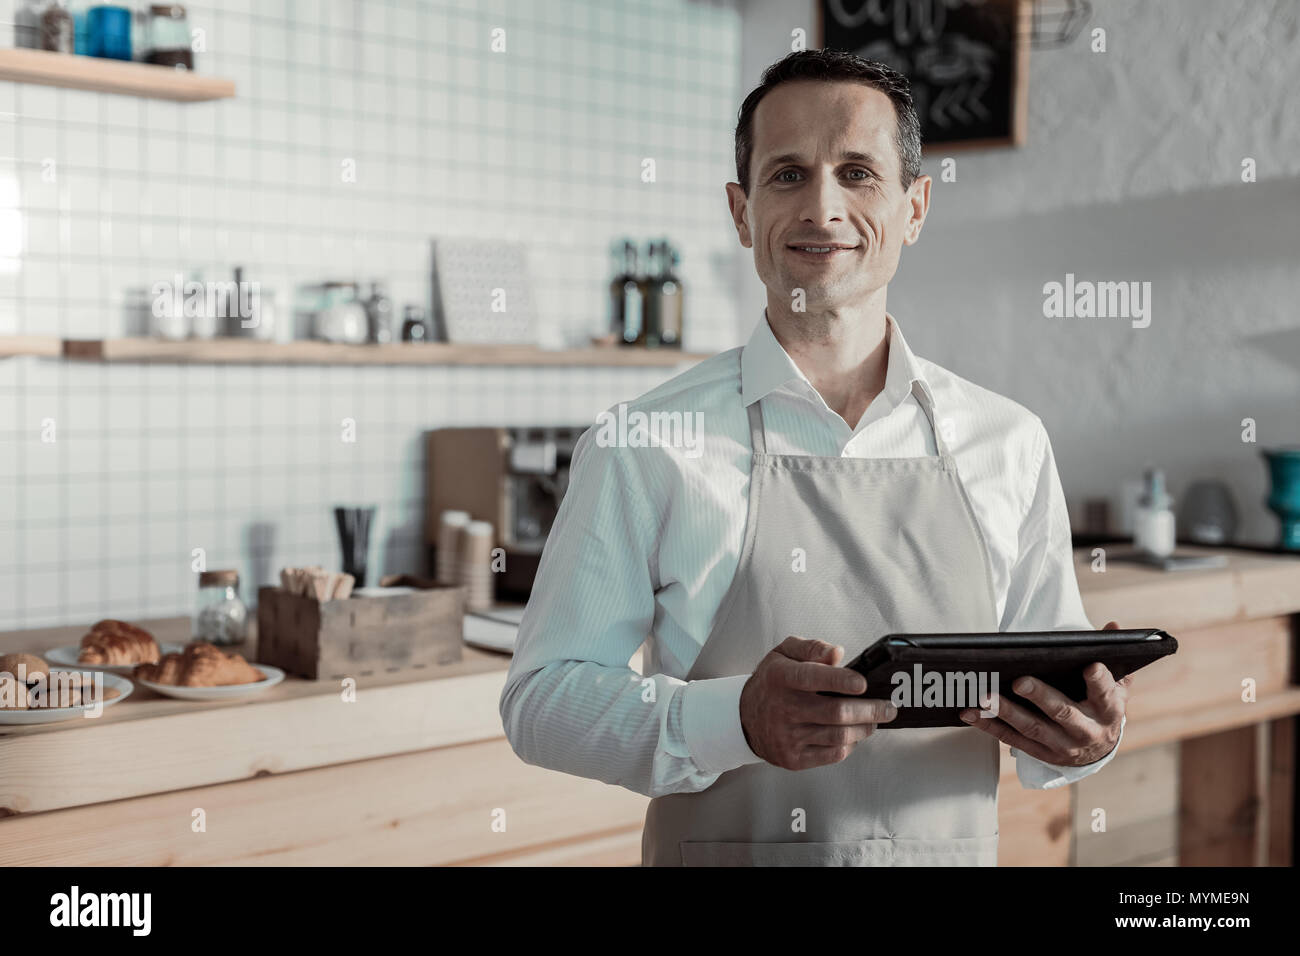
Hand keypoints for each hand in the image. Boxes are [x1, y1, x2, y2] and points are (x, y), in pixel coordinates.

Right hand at [740, 636, 896, 770]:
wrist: (744, 718)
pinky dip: (850, 744)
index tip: (864, 682)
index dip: (842, 681)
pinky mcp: (794, 758)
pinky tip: (854, 734)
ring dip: (864, 728)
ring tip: (874, 720)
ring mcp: (788, 736)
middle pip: (836, 713)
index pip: (814, 677)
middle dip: (870, 710)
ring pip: (839, 735)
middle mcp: (784, 708)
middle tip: (887, 708)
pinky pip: (832, 754)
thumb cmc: (771, 683)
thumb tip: (838, 653)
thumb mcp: (783, 653)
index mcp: (781, 677)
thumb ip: (811, 648)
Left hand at [958, 621, 1131, 765]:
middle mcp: (1086, 730)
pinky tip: (971, 713)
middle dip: (1040, 696)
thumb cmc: (1101, 709)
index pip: (1105, 694)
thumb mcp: (1114, 686)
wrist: (1098, 750)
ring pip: (1032, 727)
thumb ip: (1112, 657)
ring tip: (985, 697)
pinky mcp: (1042, 754)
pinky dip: (990, 726)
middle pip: (1062, 712)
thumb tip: (1113, 627)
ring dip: (1007, 712)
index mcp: (1108, 711)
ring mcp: (1063, 745)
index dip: (1099, 681)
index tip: (1090, 665)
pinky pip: (1012, 739)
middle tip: (1019, 681)